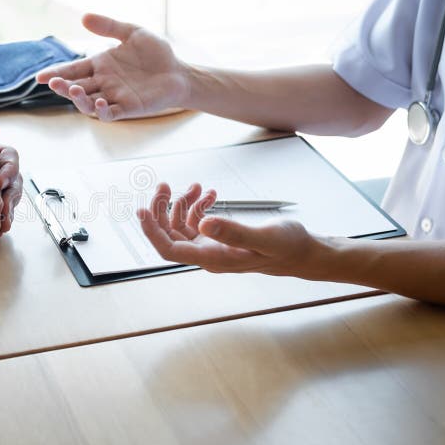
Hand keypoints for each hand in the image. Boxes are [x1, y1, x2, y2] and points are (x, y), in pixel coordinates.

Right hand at [35, 13, 190, 120]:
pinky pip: (110, 113)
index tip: (39, 77)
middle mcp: (103, 82)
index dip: (56, 73)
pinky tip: (100, 101)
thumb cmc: (157, 53)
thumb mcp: (133, 33)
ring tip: (73, 90)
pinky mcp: (128, 108)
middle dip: (62, 86)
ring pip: (88, 103)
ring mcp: (114, 97)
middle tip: (53, 82)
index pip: (73, 70)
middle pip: (76, 87)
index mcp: (100, 65)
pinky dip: (102, 110)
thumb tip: (83, 17)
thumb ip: (109, 26)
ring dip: (78, 99)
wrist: (179, 72)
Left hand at [138, 183, 331, 278]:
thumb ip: (234, 231)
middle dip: (162, 209)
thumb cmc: (287, 248)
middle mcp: (207, 255)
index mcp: (213, 258)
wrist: (304, 253)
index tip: (141, 210)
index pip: (169, 249)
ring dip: (182, 203)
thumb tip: (203, 224)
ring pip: (182, 225)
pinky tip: (210, 194)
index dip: (151, 231)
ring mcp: (212, 247)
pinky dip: (200, 205)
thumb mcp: (264, 236)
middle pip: (169, 234)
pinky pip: (198, 221)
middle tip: (164, 185)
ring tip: (197, 186)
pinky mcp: (219, 238)